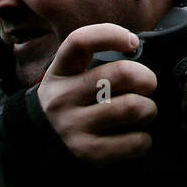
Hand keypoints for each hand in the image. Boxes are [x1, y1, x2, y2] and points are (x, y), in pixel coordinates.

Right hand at [36, 23, 157, 163]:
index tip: (132, 42)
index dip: (111, 34)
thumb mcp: (69, 78)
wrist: (37, 146)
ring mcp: (73, 125)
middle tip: (147, 87)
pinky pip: (134, 141)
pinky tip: (136, 137)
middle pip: (122, 72)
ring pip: (133, 106)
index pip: (81, 41)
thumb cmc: (69, 106)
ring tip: (144, 113)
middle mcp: (63, 97)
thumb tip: (139, 51)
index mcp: (62, 72)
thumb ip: (97, 64)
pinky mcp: (86, 152)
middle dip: (147, 79)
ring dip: (149, 110)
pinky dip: (144, 140)